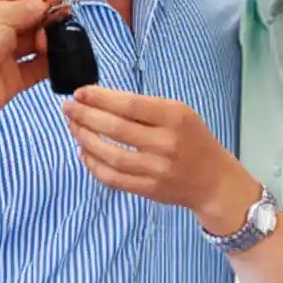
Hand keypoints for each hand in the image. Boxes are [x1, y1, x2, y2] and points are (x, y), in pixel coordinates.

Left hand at [0, 0, 71, 123]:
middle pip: (23, 17)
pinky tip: (60, 53)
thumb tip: (42, 5)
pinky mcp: (11, 78)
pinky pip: (35, 67)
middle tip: (66, 10)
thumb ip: (25, 8)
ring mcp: (1, 54)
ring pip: (31, 41)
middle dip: (44, 13)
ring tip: (58, 34)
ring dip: (47, 36)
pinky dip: (49, 61)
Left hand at [63, 86, 258, 232]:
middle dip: (85, 116)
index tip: (81, 93)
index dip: (100, 98)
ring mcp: (156, 169)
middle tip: (68, 107)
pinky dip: (93, 165)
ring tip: (73, 126)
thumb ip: (145, 108)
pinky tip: (83, 151)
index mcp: (174, 117)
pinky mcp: (149, 189)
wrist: (214, 181)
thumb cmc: (193, 140)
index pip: (129, 104)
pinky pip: (113, 178)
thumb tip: (99, 100)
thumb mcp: (180, 113)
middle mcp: (165, 143)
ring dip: (85, 139)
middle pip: (115, 128)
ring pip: (110, 154)